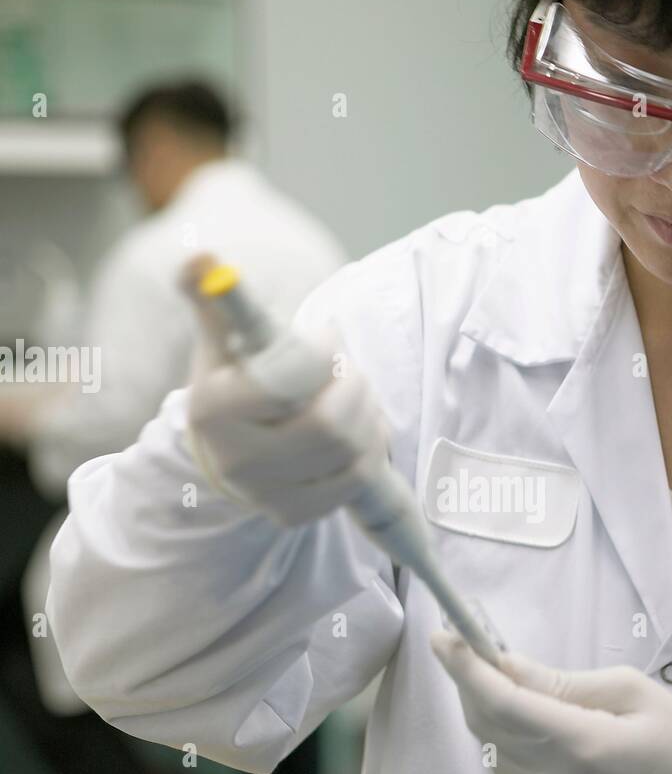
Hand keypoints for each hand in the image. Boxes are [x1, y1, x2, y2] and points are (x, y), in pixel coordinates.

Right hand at [183, 264, 389, 526]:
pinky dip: (371, 449)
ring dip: (368, 414)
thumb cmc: (235, 380)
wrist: (228, 450)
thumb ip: (216, 298)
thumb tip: (199, 258)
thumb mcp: (222, 339)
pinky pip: (356, 480)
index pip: (286, 381)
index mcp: (213, 409)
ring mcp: (264, 493)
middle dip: (354, 386)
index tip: (326, 337)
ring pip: (350, 450)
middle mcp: (235, 459)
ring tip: (354, 396)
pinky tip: (358, 432)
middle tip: (349, 371)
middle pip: (329, 423)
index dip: (321, 355)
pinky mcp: (293, 514)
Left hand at [430, 632, 671, 773]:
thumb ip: (558, 681)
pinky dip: (507, 743)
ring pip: (491, 750)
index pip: (502, 703)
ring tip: (514, 686)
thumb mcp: (627, 690)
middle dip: (473, 683)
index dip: (466, 668)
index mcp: (583, 747)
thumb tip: (502, 664)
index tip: (443, 636)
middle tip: (470, 646)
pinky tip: (535, 729)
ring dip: (490, 713)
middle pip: (487, 726)